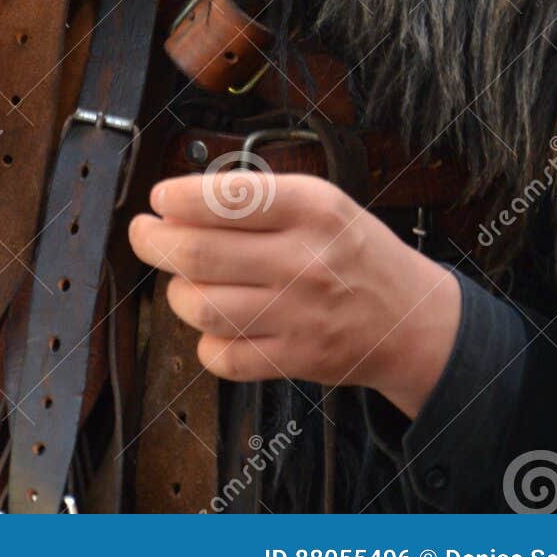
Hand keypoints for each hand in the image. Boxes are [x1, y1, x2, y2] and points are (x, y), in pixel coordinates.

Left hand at [129, 172, 460, 418]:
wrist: (412, 319)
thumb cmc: (355, 251)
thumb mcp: (322, 200)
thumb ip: (257, 198)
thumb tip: (180, 202)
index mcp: (312, 208)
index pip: (225, 197)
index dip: (177, 198)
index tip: (160, 198)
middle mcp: (304, 259)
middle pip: (197, 253)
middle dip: (153, 240)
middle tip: (144, 233)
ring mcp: (298, 314)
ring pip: (201, 305)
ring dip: (177, 291)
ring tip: (183, 280)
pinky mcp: (295, 359)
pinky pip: (222, 356)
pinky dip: (205, 341)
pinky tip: (214, 323)